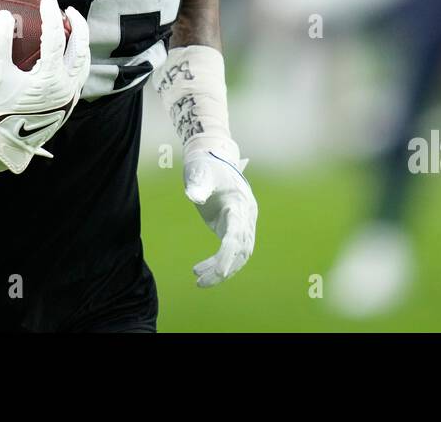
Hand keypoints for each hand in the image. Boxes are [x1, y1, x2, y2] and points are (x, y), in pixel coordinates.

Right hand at [0, 0, 89, 173]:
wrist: (4, 144)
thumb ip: (0, 42)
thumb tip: (6, 14)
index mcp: (50, 78)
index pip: (56, 37)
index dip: (52, 15)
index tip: (47, 1)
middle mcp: (66, 86)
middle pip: (81, 47)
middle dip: (77, 25)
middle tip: (68, 10)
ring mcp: (70, 96)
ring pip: (84, 63)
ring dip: (81, 43)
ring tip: (72, 29)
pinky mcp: (68, 104)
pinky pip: (80, 76)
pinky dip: (78, 60)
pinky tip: (68, 55)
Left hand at [183, 142, 256, 287]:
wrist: (214, 158)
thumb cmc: (206, 164)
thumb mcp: (200, 172)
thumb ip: (198, 184)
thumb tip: (194, 197)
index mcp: (239, 203)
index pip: (237, 234)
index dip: (229, 254)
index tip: (220, 272)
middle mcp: (246, 215)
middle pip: (240, 250)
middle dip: (223, 268)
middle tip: (200, 282)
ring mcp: (243, 222)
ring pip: (240, 254)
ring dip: (223, 270)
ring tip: (199, 281)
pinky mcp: (234, 226)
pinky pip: (233, 251)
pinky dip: (221, 263)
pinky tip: (203, 271)